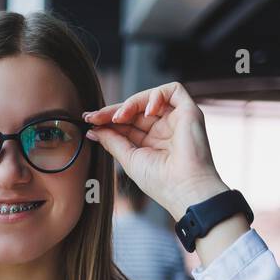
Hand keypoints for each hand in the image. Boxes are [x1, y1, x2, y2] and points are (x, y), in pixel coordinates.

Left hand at [83, 82, 228, 220]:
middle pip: (136, 109)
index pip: (127, 123)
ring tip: (119, 117)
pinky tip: (147, 112)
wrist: (185, 189)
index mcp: (151, 142)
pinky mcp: (190, 111)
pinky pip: (173, 90)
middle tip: (95, 117)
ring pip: (151, 97)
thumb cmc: (160, 181)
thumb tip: (94, 130)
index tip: (89, 121)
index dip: (108, 119)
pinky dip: (156, 96)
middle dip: (114, 111)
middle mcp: (164, 129)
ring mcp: (177, 119)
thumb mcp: (129, 159)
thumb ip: (113, 141)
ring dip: (131, 103)